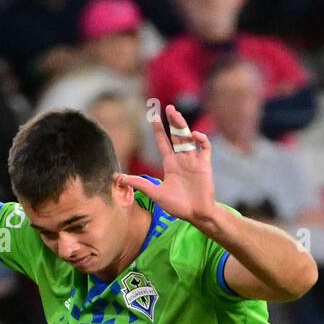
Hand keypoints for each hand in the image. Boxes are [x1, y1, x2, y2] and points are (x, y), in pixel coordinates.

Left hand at [122, 105, 217, 227]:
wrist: (197, 215)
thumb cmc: (178, 207)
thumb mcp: (156, 194)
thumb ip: (139, 184)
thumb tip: (118, 179)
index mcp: (170, 165)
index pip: (163, 142)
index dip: (159, 129)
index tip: (154, 117)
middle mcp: (182, 160)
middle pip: (177, 135)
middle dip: (173, 121)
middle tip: (168, 107)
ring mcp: (194, 161)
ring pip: (188, 137)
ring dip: (183, 125)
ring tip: (175, 113)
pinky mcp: (205, 164)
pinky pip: (204, 147)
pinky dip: (201, 139)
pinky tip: (194, 136)